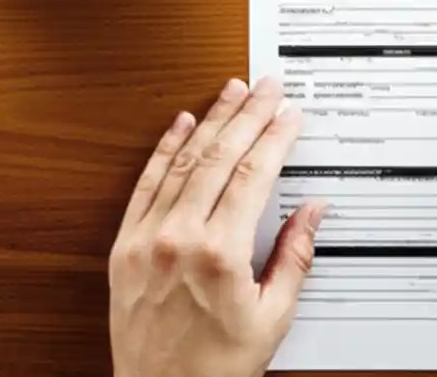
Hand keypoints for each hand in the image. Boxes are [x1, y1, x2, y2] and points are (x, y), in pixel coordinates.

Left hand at [109, 77, 323, 376]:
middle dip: (247, 115)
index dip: (274, 138)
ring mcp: (146, 240)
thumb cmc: (217, 367)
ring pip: (182, 163)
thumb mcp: (272, 316)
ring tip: (231, 92)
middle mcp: (178, 239)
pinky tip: (180, 125)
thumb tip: (312, 211)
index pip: (252, 176)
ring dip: (210, 122)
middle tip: (266, 87)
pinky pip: (145, 185)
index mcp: (219, 255)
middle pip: (218, 158)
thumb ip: (294, 256)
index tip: (289, 115)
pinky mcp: (124, 247)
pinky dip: (163, 150)